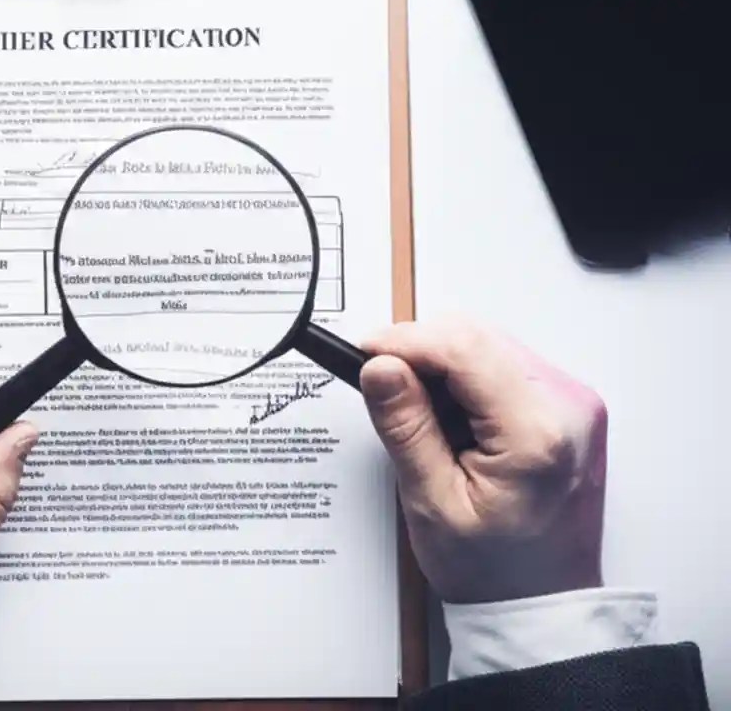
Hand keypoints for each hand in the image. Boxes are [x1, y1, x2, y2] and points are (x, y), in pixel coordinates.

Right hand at [359, 319, 605, 604]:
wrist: (542, 602)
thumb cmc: (494, 569)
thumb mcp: (432, 502)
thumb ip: (406, 427)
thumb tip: (380, 367)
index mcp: (537, 433)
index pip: (464, 348)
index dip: (405, 342)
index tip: (365, 355)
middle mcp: (568, 406)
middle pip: (478, 337)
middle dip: (422, 352)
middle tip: (386, 389)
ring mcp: (574, 402)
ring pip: (489, 344)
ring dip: (445, 366)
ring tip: (426, 419)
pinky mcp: (569, 405)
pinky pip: (505, 364)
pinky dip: (469, 379)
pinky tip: (455, 419)